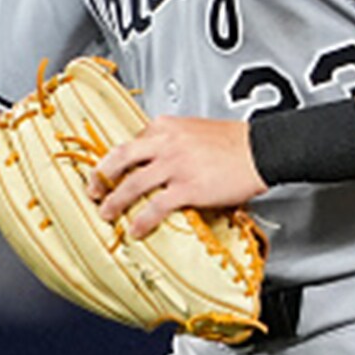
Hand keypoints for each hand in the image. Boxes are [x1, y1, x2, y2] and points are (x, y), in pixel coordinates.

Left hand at [87, 115, 267, 238]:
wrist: (263, 150)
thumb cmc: (235, 142)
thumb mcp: (195, 130)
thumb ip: (172, 141)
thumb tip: (156, 159)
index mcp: (165, 126)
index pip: (130, 142)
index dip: (116, 161)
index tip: (108, 172)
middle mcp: (165, 142)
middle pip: (119, 158)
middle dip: (100, 176)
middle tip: (92, 190)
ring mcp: (174, 165)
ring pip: (132, 184)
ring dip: (114, 201)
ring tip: (105, 213)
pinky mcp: (187, 187)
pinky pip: (155, 206)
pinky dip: (141, 220)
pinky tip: (135, 229)